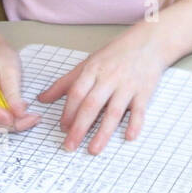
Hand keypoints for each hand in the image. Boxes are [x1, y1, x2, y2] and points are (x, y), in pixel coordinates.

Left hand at [38, 23, 165, 154]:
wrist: (149, 42)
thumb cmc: (116, 54)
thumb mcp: (88, 63)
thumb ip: (65, 83)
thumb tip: (42, 98)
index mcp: (93, 70)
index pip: (77, 93)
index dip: (68, 112)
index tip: (62, 128)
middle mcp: (110, 78)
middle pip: (91, 105)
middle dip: (79, 127)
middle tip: (70, 146)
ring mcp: (128, 85)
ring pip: (114, 111)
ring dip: (103, 132)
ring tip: (94, 149)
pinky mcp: (144, 91)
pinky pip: (139, 110)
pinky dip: (135, 124)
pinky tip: (129, 137)